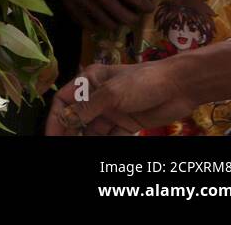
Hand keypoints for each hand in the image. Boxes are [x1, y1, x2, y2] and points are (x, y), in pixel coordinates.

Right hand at [46, 59, 199, 134]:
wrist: (179, 87)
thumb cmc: (141, 82)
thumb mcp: (111, 93)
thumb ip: (88, 108)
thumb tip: (67, 121)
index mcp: (90, 81)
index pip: (64, 100)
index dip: (56, 117)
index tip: (51, 135)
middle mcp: (98, 96)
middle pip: (77, 116)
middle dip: (69, 131)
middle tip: (62, 145)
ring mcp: (113, 111)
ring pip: (93, 129)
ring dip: (86, 139)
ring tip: (80, 148)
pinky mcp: (127, 123)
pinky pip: (112, 136)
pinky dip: (105, 143)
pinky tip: (100, 147)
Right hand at [55, 0, 153, 30]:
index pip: (137, 1)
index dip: (147, 6)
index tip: (149, 6)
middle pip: (125, 17)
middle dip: (133, 17)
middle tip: (134, 12)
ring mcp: (85, 3)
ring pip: (108, 24)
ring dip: (116, 22)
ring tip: (117, 16)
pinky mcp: (71, 6)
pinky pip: (88, 24)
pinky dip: (96, 24)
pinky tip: (98, 19)